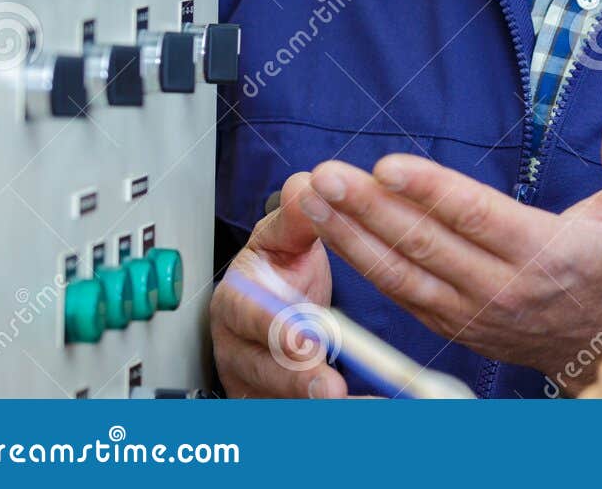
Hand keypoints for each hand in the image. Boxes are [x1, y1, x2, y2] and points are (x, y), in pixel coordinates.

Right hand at [210, 172, 344, 398]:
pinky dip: (336, 417)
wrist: (277, 305)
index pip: (247, 315)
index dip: (273, 328)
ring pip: (275, 399)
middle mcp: (237, 347)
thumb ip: (300, 215)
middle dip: (294, 378)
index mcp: (236, 300)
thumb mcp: (285, 239)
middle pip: (259, 368)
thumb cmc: (277, 273)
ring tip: (349, 402)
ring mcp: (251, 381)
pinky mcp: (271, 405)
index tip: (304, 337)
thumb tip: (310, 184)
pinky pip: (296, 417)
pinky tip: (365, 411)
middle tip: (328, 385)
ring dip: (312, 403)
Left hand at [303, 104, 601, 390]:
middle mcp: (499, 287)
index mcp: (541, 254)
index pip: (476, 219)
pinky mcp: (449, 323)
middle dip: (370, 208)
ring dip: (353, 235)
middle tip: (327, 175)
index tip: (389, 167)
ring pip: (401, 273)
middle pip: (425, 245)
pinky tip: (334, 232)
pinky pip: (399, 293)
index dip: (431, 193)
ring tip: (315, 199)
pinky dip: (362, 262)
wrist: (600, 340)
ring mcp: (469, 311)